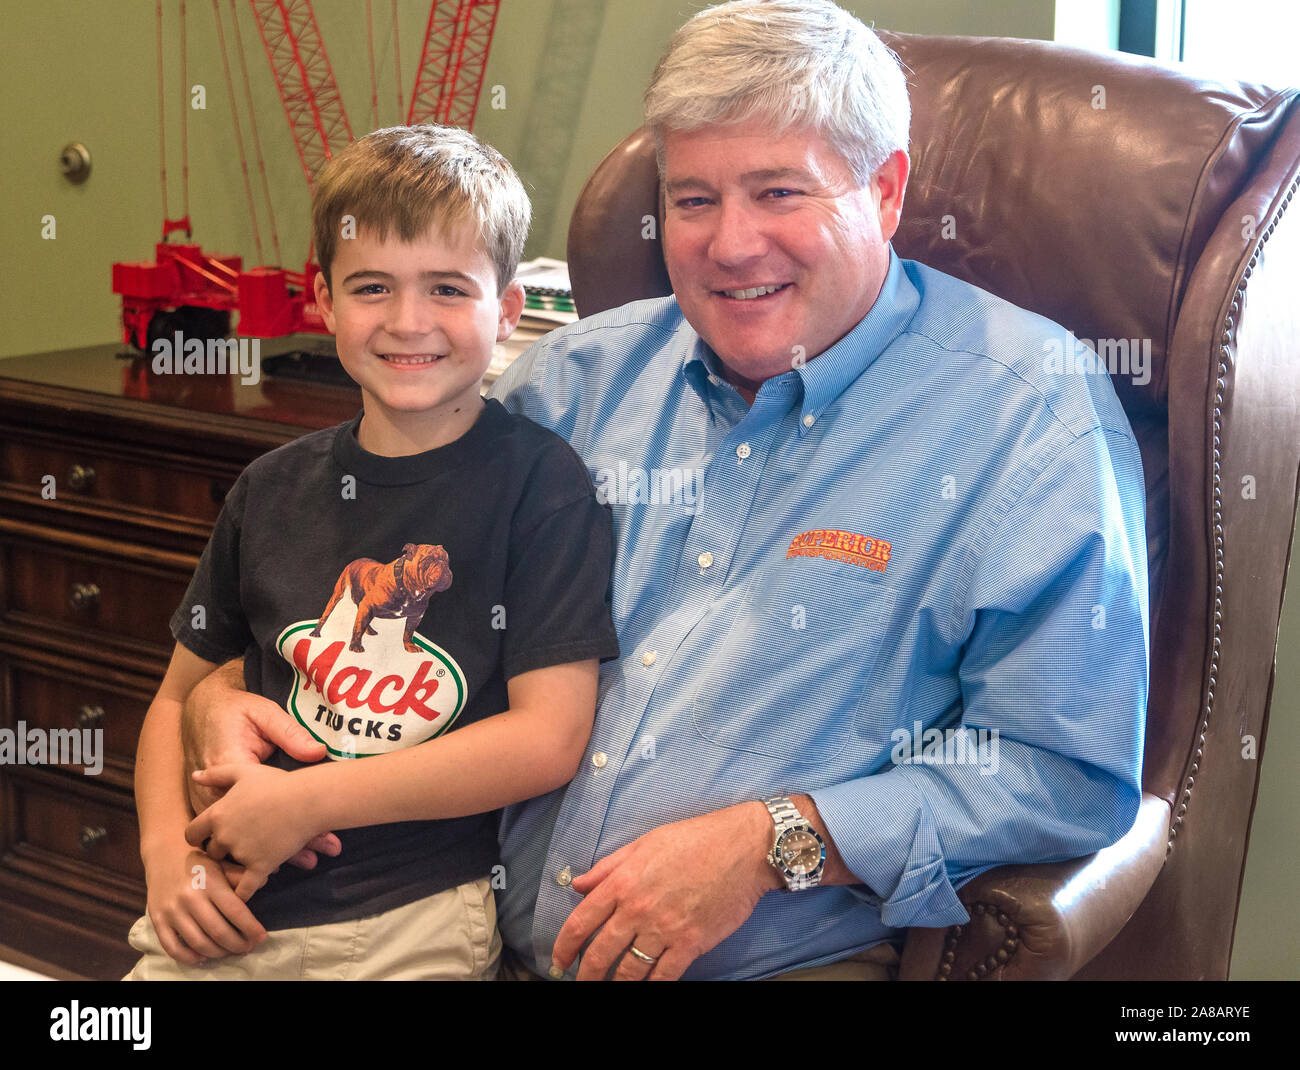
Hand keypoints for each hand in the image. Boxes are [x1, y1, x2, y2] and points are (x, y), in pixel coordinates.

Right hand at [141, 841, 267, 964]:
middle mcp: (190, 898)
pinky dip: (189, 957)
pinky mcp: (157, 920)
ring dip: (218, 953)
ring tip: (230, 951)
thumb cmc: (200, 860)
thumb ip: (239, 876)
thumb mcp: (221, 862)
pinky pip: (172, 947)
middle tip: (248, 948)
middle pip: (218, 931)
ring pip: (198, 943)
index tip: (262, 937)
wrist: (164, 853)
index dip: (250, 928)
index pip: (235, 911)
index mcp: (210, 882)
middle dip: (237, 944)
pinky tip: (203, 956)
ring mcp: (172, 911)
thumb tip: (265, 880)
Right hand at [182, 659, 341, 868]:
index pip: (266, 803)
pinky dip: (252, 849)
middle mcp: (213, 793)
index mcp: (228, 765)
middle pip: (253, 829)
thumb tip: (317, 752)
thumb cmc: (235, 711)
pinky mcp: (209, 807)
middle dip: (289, 843)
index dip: (296, 819)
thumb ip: (288, 733)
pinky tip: (277, 861)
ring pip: (240, 840)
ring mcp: (208, 803)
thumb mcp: (263, 714)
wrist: (202, 709)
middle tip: (324, 851)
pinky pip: (229, 835)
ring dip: (273, 852)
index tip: (324, 833)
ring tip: (310, 859)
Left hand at [185, 764, 323, 899]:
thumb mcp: (243, 771)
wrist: (307, 800)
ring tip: (245, 863)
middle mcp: (224, 836)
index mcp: (217, 814)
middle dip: (220, 851)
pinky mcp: (259, 867)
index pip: (191, 834)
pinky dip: (241, 895)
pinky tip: (242, 896)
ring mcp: (241, 853)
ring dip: (233, 869)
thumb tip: (194, 776)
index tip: (208, 838)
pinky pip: (243, 889)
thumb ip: (216, 774)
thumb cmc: (277, 783)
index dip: (199, 837)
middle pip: (210, 853)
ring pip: (227, 870)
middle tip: (234, 848)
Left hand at [551, 802, 781, 979]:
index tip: (559, 962)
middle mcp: (638, 909)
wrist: (743, 848)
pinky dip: (650, 987)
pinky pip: (663, 976)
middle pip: (600, 953)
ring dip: (615, 985)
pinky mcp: (690, 943)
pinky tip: (644, 989)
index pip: (580, 922)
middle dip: (586, 975)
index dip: (564, 947)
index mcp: (622, 882)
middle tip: (581, 984)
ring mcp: (664, 929)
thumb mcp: (644, 844)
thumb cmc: (695, 840)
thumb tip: (578, 885)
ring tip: (609, 989)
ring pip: (628, 971)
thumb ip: (608, 867)